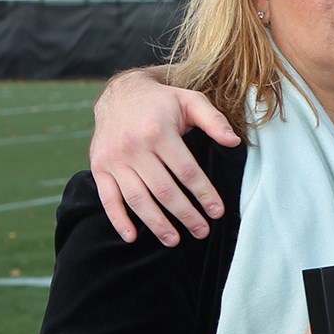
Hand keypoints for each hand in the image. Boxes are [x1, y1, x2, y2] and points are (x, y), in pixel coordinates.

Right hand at [90, 65, 239, 245]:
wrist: (119, 94)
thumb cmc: (162, 101)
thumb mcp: (190, 101)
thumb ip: (214, 120)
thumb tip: (234, 142)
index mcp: (158, 132)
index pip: (186, 171)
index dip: (203, 194)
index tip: (217, 212)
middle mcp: (134, 147)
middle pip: (164, 190)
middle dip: (185, 214)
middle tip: (202, 232)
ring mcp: (114, 159)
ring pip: (137, 198)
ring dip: (156, 223)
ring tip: (174, 240)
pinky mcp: (99, 166)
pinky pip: (107, 198)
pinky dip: (118, 219)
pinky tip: (132, 236)